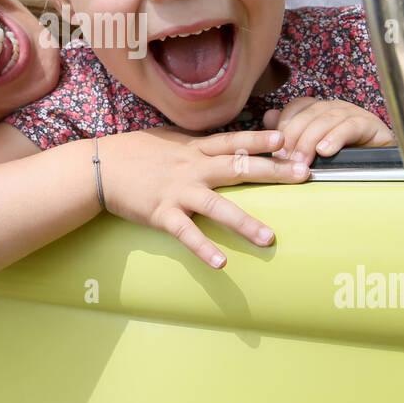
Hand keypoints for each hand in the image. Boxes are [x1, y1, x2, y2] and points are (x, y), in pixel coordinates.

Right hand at [96, 128, 308, 268]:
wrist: (99, 167)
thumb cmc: (134, 152)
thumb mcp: (170, 140)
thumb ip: (197, 144)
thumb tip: (223, 143)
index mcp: (195, 149)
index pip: (234, 141)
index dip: (261, 139)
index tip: (288, 138)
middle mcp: (192, 167)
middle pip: (238, 168)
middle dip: (273, 172)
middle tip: (304, 175)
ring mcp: (178, 191)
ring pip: (217, 206)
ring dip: (244, 222)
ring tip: (269, 239)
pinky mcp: (161, 213)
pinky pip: (186, 234)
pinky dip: (203, 248)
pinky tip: (220, 263)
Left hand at [263, 97, 394, 162]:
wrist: (382, 168)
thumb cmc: (343, 159)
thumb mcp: (311, 147)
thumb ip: (290, 131)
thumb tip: (268, 117)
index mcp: (321, 110)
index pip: (298, 106)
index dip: (285, 124)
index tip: (275, 148)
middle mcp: (337, 107)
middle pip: (310, 113)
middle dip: (295, 136)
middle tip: (285, 159)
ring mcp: (354, 113)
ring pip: (327, 119)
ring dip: (311, 140)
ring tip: (302, 160)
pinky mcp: (371, 124)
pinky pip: (350, 126)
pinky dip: (336, 137)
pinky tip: (326, 150)